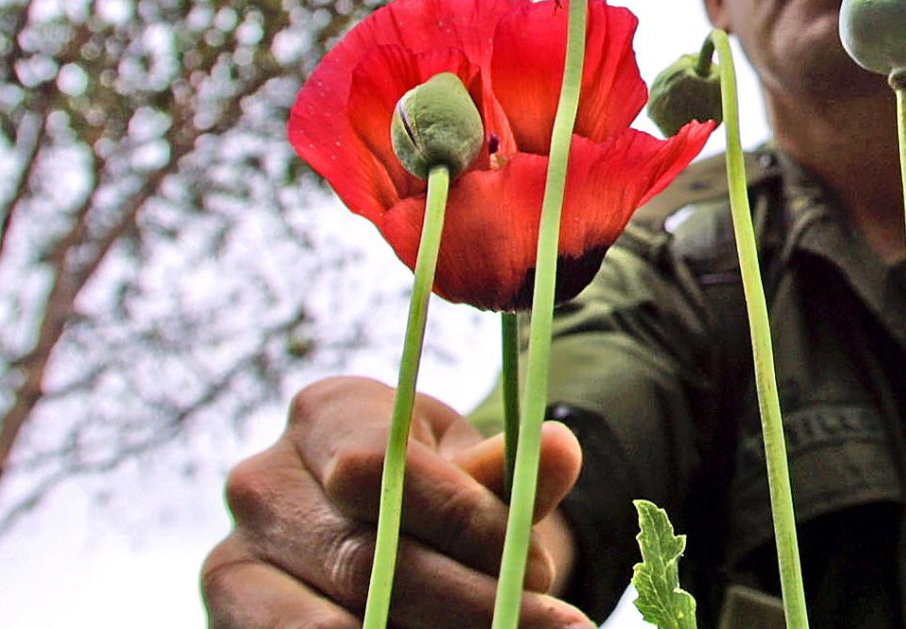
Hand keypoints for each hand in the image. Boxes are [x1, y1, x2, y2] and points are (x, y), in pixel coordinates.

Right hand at [202, 376, 591, 628]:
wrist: (385, 529)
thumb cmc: (438, 489)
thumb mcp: (475, 470)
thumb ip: (511, 473)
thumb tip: (561, 448)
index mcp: (328, 412)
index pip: (384, 472)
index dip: (464, 527)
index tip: (540, 572)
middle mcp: (264, 480)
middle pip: (364, 561)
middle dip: (466, 606)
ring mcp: (234, 554)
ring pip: (330, 624)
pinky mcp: (229, 618)